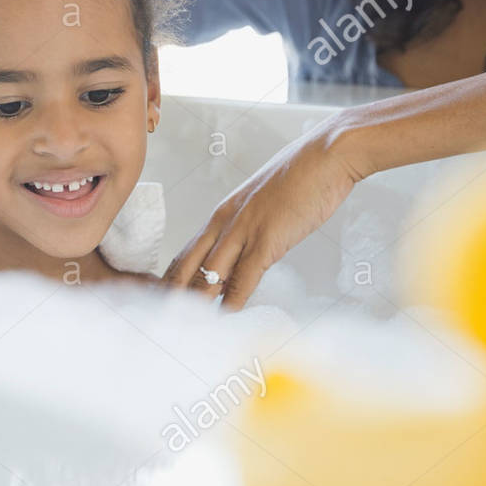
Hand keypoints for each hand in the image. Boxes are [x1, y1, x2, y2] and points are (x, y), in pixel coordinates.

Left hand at [162, 118, 368, 310]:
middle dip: (171, 296)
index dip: (172, 280)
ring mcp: (243, 231)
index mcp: (222, 213)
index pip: (187, 253)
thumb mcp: (265, 205)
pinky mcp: (266, 239)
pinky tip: (224, 319)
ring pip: (207, 274)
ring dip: (195, 304)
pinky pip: (242, 277)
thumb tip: (245, 258)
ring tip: (182, 329)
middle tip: (159, 322)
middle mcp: (224, 222)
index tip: (164, 304)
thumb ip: (251, 231)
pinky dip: (231, 302)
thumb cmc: (301, 178)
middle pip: (186, 266)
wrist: (327, 155)